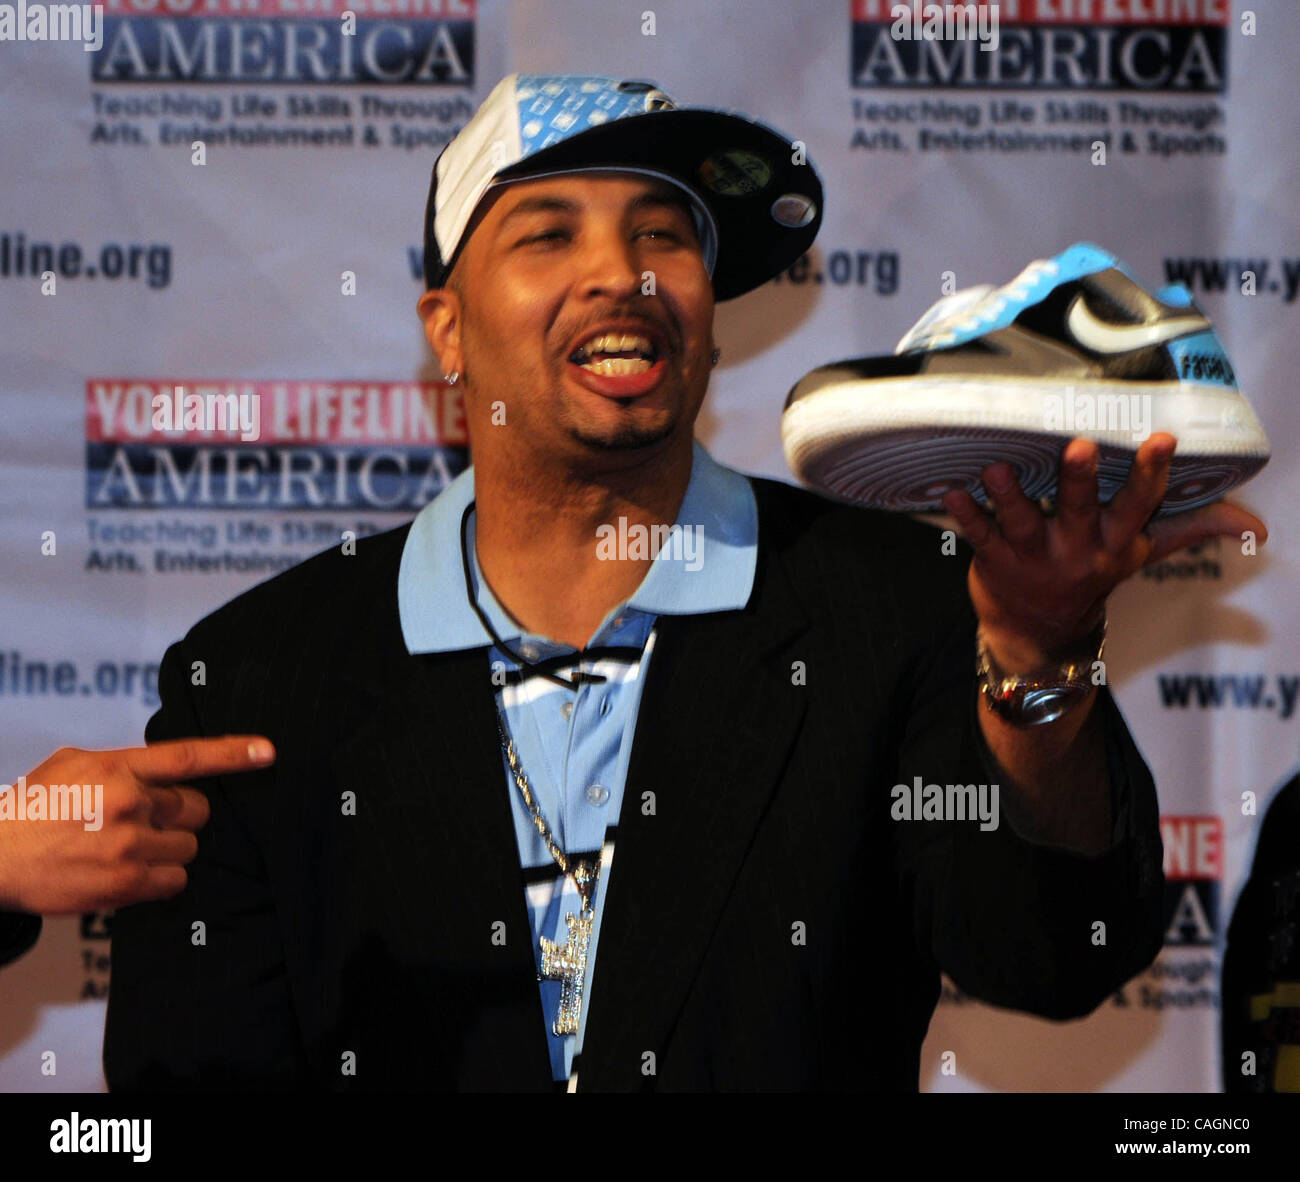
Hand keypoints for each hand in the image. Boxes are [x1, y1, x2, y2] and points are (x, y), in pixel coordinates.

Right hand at [0, 736, 274, 913]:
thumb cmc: (34, 809)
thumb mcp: (75, 765)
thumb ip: (124, 763)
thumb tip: (164, 771)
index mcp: (117, 765)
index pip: (187, 756)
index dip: (234, 753)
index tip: (269, 751)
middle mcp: (128, 801)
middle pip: (197, 810)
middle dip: (179, 817)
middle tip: (144, 823)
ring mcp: (129, 844)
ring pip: (189, 847)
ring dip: (168, 849)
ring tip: (128, 848)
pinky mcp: (125, 884)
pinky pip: (175, 881)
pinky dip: (161, 879)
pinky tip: (129, 872)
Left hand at [941, 433, 1267, 668]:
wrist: (1037, 633)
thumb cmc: (1089, 573)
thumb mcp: (1140, 554)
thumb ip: (1191, 529)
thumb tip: (1255, 528)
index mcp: (1115, 543)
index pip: (1140, 506)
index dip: (1151, 474)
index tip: (1161, 440)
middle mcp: (1077, 551)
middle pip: (1081, 511)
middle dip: (1081, 480)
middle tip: (1080, 447)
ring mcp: (1033, 558)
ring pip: (1023, 523)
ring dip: (1009, 495)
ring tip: (996, 468)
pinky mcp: (994, 562)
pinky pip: (978, 536)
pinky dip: (963, 515)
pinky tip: (949, 491)